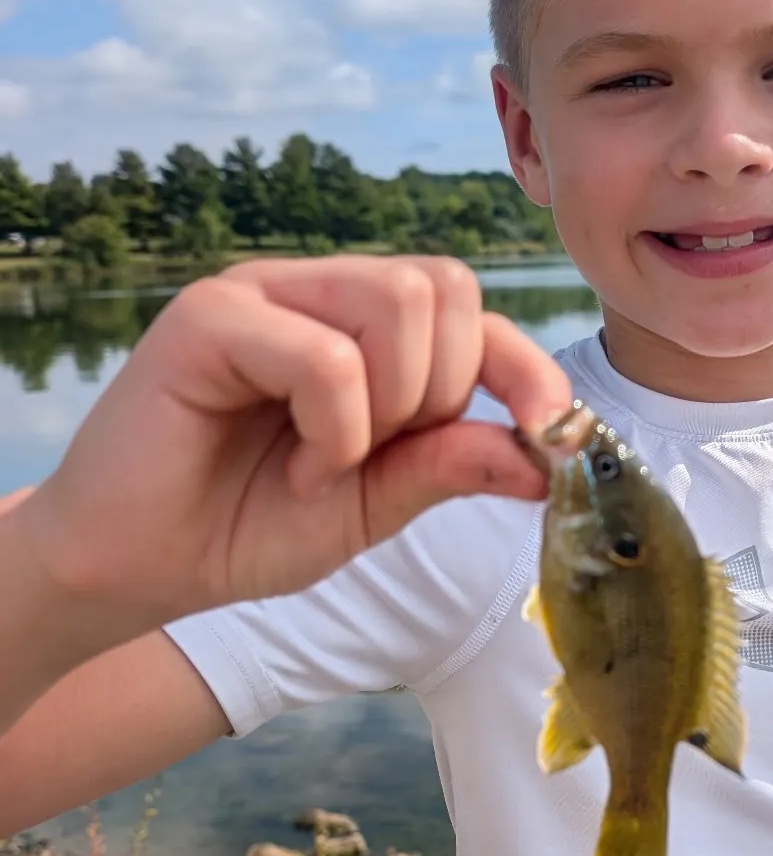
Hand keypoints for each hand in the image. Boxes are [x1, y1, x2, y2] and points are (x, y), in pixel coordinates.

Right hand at [5, 254, 572, 656]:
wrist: (136, 569)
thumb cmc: (248, 525)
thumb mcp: (376, 504)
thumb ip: (450, 464)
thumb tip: (548, 453)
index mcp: (363, 326)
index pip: (473, 310)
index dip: (525, 364)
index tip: (553, 431)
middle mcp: (319, 292)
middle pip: (447, 286)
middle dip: (442, 388)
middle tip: (383, 453)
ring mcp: (264, 294)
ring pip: (397, 301)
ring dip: (392, 402)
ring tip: (335, 459)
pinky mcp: (210, 315)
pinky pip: (326, 354)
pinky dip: (336, 426)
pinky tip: (303, 464)